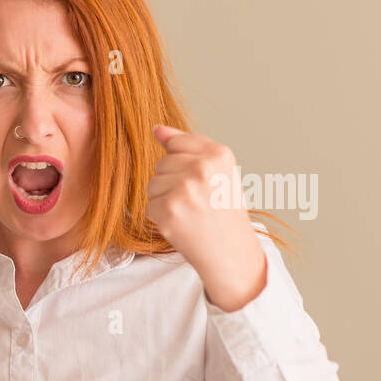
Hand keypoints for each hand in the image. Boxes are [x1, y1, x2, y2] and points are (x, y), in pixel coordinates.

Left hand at [145, 125, 266, 310]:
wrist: (230, 251)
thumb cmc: (223, 209)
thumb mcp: (217, 171)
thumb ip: (186, 146)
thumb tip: (156, 128)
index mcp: (219, 154)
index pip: (177, 142)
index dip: (184, 164)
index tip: (199, 181)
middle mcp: (202, 168)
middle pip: (162, 164)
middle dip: (173, 182)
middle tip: (197, 200)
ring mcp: (184, 189)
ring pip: (153, 185)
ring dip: (165, 200)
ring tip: (190, 212)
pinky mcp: (168, 211)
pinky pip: (150, 206)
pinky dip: (162, 218)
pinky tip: (183, 224)